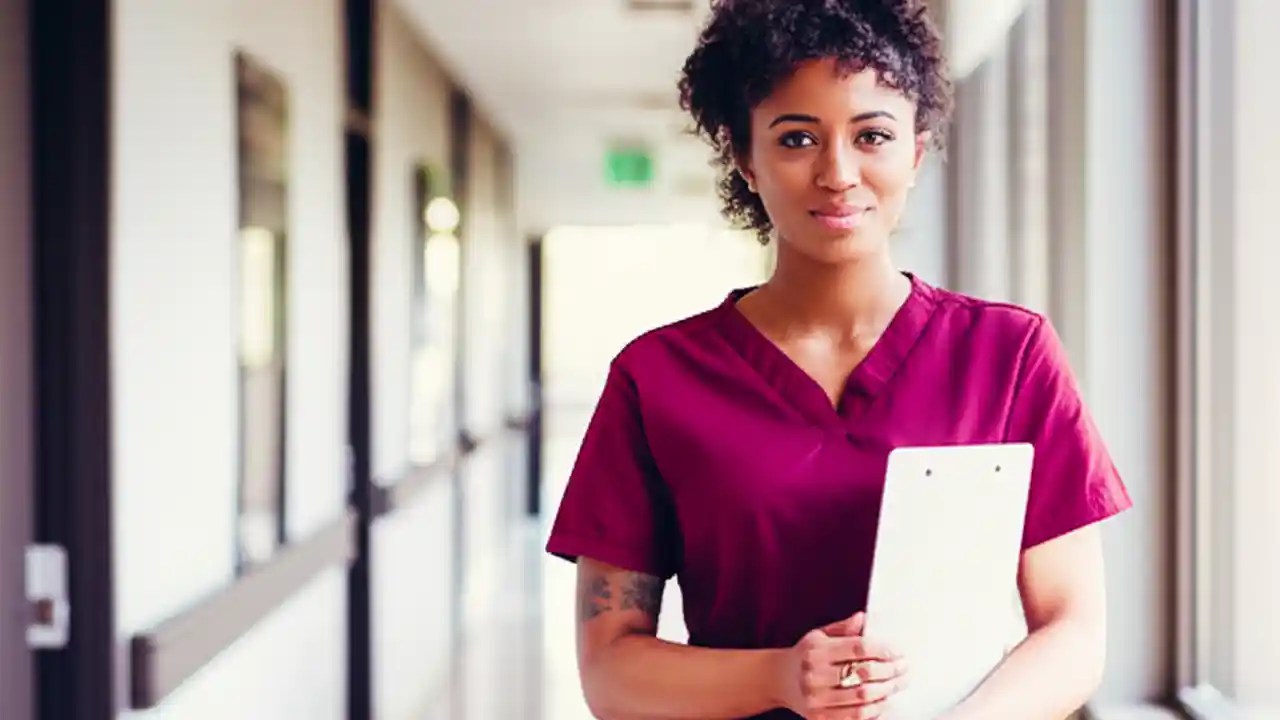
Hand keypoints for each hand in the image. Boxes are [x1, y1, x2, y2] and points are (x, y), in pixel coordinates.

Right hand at [772, 611, 908, 719]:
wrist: (778, 680)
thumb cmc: (805, 655)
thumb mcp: (819, 635)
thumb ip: (843, 628)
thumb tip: (864, 618)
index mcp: (816, 650)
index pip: (858, 648)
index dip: (883, 650)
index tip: (898, 652)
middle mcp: (815, 675)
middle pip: (863, 674)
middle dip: (890, 671)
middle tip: (904, 668)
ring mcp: (817, 699)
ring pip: (862, 698)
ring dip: (887, 691)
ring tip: (898, 684)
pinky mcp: (819, 717)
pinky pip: (855, 716)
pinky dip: (875, 710)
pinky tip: (885, 701)